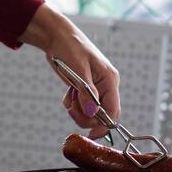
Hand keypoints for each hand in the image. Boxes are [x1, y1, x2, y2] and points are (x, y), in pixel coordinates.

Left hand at [19, 4, 121, 138]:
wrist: (57, 36)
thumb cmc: (69, 47)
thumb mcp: (78, 70)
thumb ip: (86, 92)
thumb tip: (92, 113)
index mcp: (110, 80)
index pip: (114, 111)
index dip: (104, 125)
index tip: (91, 135)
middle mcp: (106, 86)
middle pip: (101, 115)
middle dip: (84, 116)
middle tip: (70, 107)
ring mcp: (96, 89)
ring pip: (90, 113)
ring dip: (77, 109)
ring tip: (70, 95)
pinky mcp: (85, 89)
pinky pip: (81, 106)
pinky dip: (72, 104)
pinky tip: (68, 93)